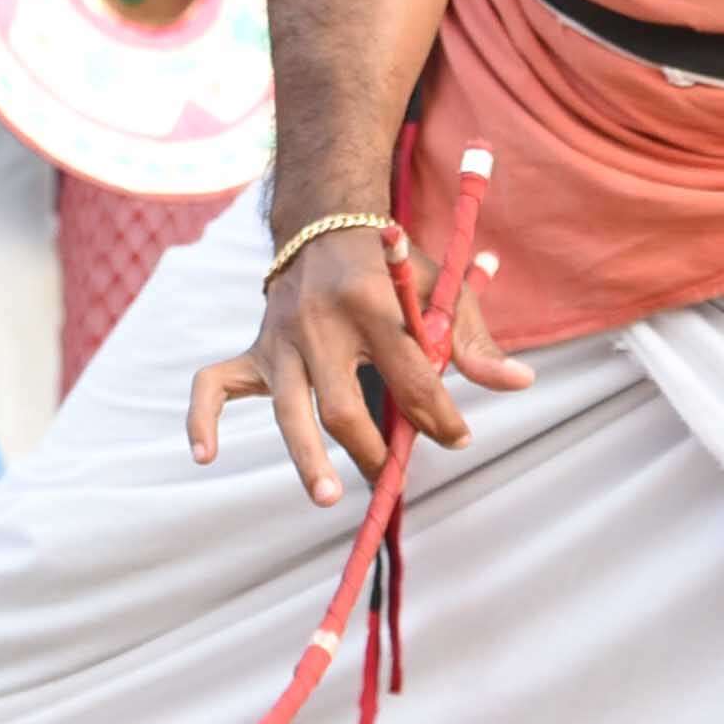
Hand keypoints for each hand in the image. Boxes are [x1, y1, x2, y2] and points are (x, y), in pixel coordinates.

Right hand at [186, 217, 532, 504]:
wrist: (327, 225)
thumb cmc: (392, 268)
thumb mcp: (438, 289)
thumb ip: (473, 340)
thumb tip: (520, 383)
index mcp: (372, 303)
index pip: (409, 373)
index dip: (439, 414)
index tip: (458, 438)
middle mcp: (320, 322)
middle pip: (342, 402)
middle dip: (372, 448)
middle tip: (396, 476)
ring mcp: (280, 338)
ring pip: (287, 407)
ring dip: (307, 456)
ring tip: (328, 498)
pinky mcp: (254, 350)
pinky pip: (214, 384)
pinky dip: (202, 418)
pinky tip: (205, 456)